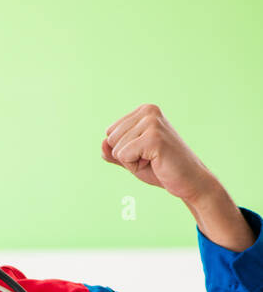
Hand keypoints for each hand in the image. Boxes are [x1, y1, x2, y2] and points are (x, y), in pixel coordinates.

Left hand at [101, 103, 215, 204]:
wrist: (189, 181)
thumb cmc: (161, 169)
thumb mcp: (131, 159)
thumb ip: (113, 152)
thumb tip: (101, 143)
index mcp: (144, 111)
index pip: (110, 133)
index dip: (124, 150)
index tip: (145, 153)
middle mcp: (148, 111)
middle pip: (111, 139)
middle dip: (126, 156)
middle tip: (151, 158)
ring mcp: (152, 122)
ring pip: (117, 149)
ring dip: (132, 162)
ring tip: (154, 160)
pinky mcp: (154, 137)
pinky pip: (124, 156)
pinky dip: (135, 166)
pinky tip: (156, 162)